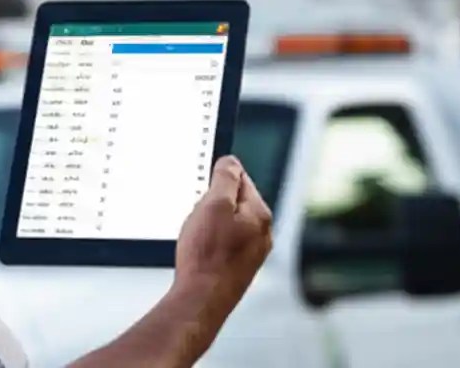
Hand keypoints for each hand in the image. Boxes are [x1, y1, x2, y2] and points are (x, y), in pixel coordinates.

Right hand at [173, 155, 272, 314]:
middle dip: (213, 202)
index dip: (218, 177)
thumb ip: (225, 178)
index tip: (204, 183)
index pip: (242, 178)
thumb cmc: (207, 256)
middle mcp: (262, 232)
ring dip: (211, 222)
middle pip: (235, 200)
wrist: (202, 298)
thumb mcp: (213, 205)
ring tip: (198, 234)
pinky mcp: (240, 266)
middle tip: (198, 213)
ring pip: (229, 222)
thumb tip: (231, 162)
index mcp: (260, 213)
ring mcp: (252, 251)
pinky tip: (201, 250)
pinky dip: (212, 241)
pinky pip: (225, 241)